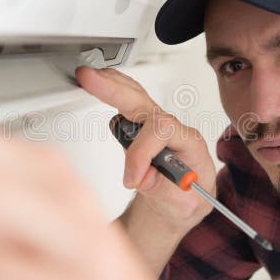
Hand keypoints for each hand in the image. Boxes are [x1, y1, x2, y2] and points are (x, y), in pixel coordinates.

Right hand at [75, 67, 215, 231]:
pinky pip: (129, 102)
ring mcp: (156, 125)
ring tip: (90, 76)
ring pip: (135, 96)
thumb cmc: (187, 199)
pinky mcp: (142, 127)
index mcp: (189, 143)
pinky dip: (113, 90)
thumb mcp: (184, 203)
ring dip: (112, 85)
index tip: (132, 180)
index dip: (141, 154)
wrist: (186, 201)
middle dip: (116, 91)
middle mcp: (173, 129)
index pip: (161, 131)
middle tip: (91, 81)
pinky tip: (101, 82)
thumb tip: (140, 175)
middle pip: (143, 103)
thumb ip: (163, 188)